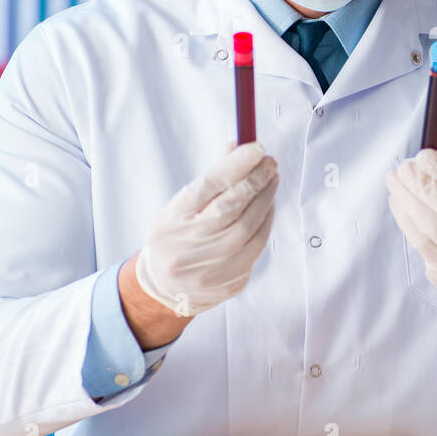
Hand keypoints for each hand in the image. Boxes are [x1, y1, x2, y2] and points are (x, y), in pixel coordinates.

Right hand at [133, 142, 277, 316]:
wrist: (165, 288)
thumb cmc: (176, 237)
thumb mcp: (181, 207)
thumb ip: (211, 179)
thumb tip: (240, 147)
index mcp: (172, 223)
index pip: (208, 187)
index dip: (236, 166)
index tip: (256, 148)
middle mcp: (188, 248)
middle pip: (232, 208)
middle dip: (256, 181)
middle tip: (270, 163)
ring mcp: (209, 270)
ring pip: (249, 229)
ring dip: (266, 201)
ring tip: (271, 182)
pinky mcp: (229, 283)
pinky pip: (256, 249)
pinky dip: (265, 225)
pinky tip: (267, 209)